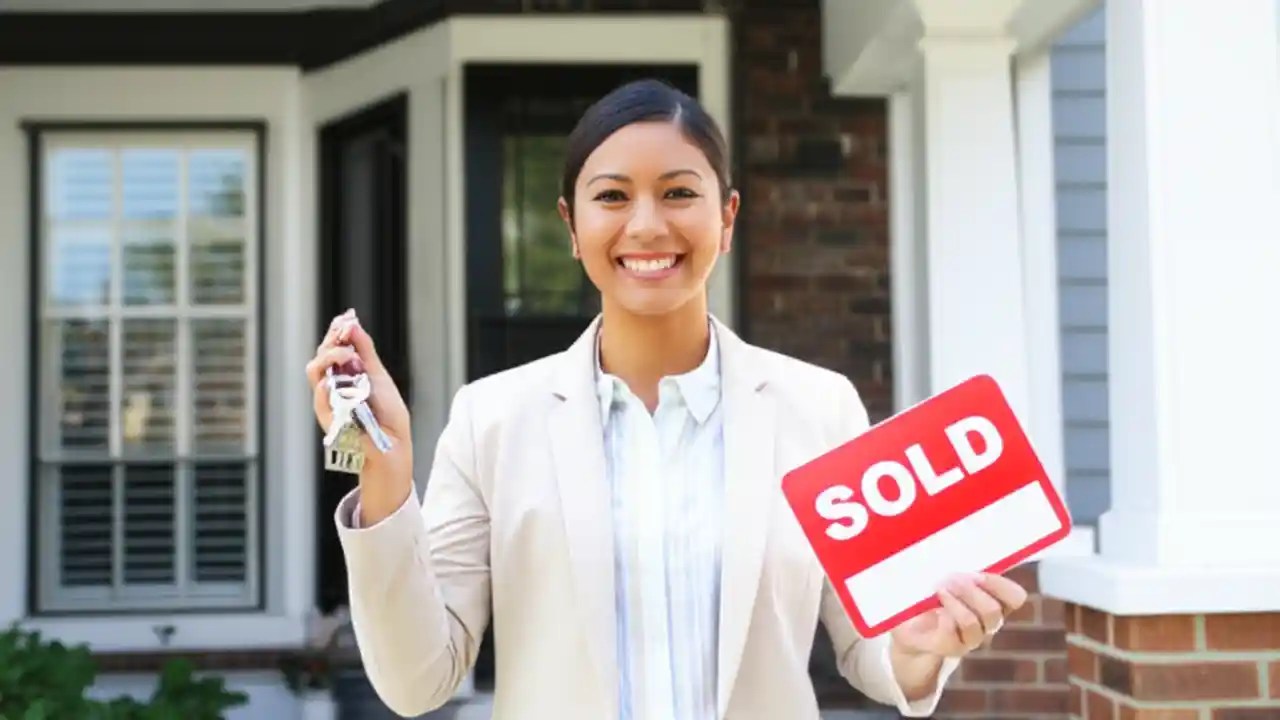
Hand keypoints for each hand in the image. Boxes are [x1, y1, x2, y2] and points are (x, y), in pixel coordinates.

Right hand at [306, 309, 413, 483]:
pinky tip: (343, 376)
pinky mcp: (328, 417)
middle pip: (320, 355)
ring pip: (315, 370)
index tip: (348, 316)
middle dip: (333, 340)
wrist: (393, 443)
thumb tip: (353, 323)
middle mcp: (332, 386)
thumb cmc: (387, 413)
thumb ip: (365, 350)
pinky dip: (330, 383)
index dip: (336, 330)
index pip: (331, 347)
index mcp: (343, 375)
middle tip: (349, 334)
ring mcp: (328, 401)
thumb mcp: (377, 375)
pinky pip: (320, 396)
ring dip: (332, 357)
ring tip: (351, 357)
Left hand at [889, 572, 1027, 658]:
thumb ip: (960, 565)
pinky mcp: (950, 647)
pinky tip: (934, 606)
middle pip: (994, 611)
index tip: (979, 573)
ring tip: (940, 589)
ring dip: (957, 601)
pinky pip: (953, 633)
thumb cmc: (929, 595)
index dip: (1001, 584)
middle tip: (953, 578)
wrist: (908, 628)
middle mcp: (986, 623)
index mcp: (992, 602)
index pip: (1015, 597)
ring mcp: (970, 638)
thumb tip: (959, 540)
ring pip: (975, 623)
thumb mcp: (946, 576)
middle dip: (972, 591)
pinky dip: (946, 615)